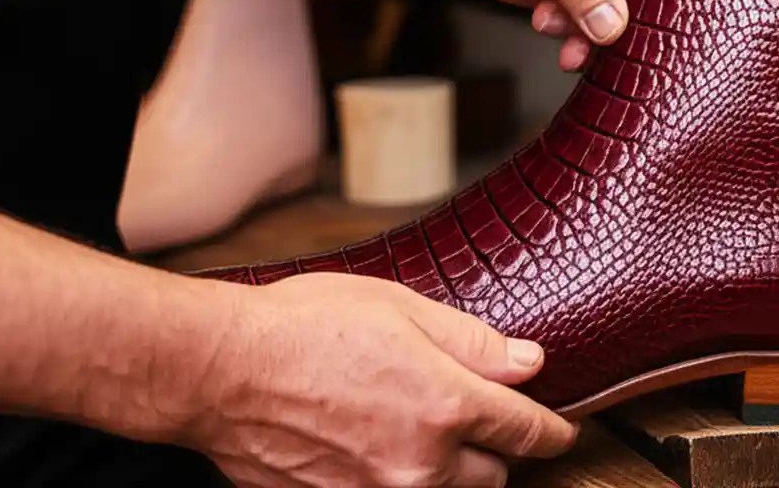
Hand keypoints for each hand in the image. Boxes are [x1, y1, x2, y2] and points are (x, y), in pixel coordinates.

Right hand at [185, 274, 576, 486]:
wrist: (219, 371)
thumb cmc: (303, 326)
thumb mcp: (400, 309)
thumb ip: (473, 342)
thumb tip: (529, 363)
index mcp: (445, 405)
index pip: (527, 432)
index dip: (552, 429)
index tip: (559, 429)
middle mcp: (420, 463)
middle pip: (493, 477)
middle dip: (493, 449)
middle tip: (470, 414)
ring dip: (449, 471)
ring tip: (419, 430)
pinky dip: (398, 480)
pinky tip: (374, 445)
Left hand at [431, 0, 692, 70]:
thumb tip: (613, 26)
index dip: (666, 5)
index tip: (650, 39)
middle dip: (617, 24)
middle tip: (595, 44)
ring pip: (615, 18)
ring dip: (585, 32)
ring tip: (552, 22)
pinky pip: (588, 25)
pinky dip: (569, 33)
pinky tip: (545, 21)